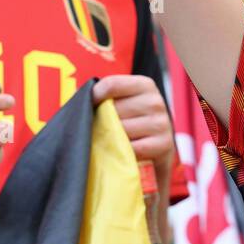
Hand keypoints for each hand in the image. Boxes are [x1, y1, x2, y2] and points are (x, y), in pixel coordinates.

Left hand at [93, 74, 173, 242]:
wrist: (151, 159)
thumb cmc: (127, 128)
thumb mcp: (119, 108)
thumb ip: (104, 100)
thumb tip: (79, 104)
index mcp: (145, 86)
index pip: (112, 84)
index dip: (94, 96)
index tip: (88, 107)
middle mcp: (156, 102)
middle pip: (114, 109)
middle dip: (103, 121)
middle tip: (102, 131)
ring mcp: (163, 124)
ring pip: (122, 129)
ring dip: (111, 138)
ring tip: (110, 142)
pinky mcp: (165, 145)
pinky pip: (132, 147)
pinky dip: (122, 152)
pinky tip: (122, 153)